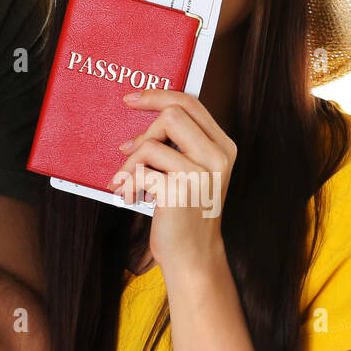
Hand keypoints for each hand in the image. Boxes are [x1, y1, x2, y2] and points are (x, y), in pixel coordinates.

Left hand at [111, 90, 236, 278]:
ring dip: (130, 163)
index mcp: (222, 147)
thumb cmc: (184, 211)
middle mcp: (218, 157)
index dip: (158, 95)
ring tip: (128, 182)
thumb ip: (178, 144)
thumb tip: (144, 117)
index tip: (131, 98)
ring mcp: (202, 175)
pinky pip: (141, 171)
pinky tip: (130, 197)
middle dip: (143, 132)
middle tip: (129, 153)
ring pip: (152, 144)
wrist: (192, 256)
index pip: (190, 103)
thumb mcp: (190, 171)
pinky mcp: (181, 193)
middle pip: (172, 114)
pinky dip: (128, 184)